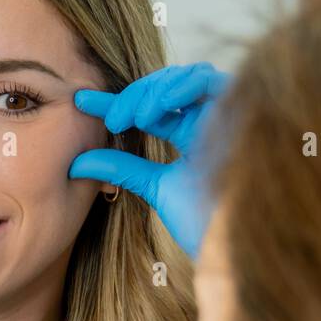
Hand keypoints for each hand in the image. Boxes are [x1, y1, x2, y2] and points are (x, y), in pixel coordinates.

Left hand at [69, 62, 230, 257]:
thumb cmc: (204, 225)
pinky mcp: (243, 111)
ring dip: (155, 90)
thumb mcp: (156, 188)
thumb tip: (77, 161)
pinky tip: (158, 107)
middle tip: (112, 121)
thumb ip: (122, 169)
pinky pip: (211, 80)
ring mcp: (227, 115)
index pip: (150, 110)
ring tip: (135, 120)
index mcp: (192, 137)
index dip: (115, 102)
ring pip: (188, 76)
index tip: (80, 102)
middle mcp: (211, 121)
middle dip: (135, 96)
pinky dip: (182, 85)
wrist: (235, 245)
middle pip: (168, 86)